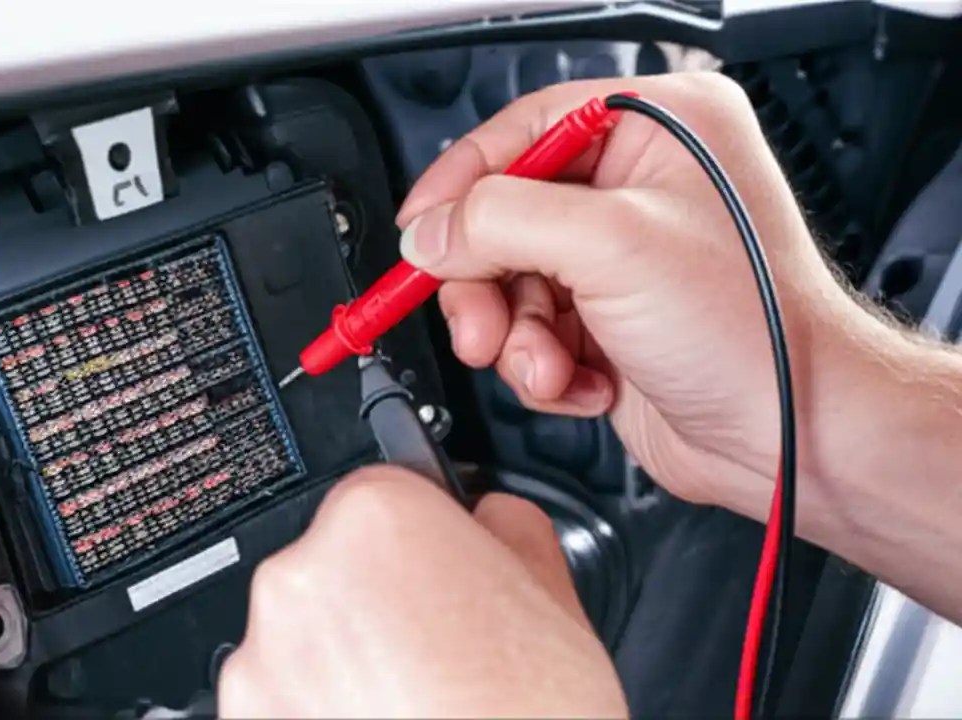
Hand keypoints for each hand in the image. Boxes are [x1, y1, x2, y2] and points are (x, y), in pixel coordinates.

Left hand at [218, 466, 625, 717]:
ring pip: (307, 632)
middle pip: (341, 562)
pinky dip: (316, 707)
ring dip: (346, 654)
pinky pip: (283, 694)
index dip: (427, 535)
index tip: (444, 567)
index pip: (389, 490)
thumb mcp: (556, 598)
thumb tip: (492, 514)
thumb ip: (510, 527)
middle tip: (443, 647)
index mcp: (376, 519)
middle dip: (383, 596)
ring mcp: (262, 655)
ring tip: (416, 700)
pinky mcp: (243, 717)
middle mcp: (301, 577)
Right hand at [396, 72, 875, 517]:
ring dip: (515, 337)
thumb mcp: (610, 246)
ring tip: (549, 365)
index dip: (461, 181)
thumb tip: (431, 232)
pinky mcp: (607, 322)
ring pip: (508, 284)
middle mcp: (638, 187)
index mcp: (659, 130)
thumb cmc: (754, 332)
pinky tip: (582, 382)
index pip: (524, 130)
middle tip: (482, 326)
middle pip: (502, 216)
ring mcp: (621, 259)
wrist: (792, 437)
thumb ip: (498, 222)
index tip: (420, 230)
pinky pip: (530, 333)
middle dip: (486, 283)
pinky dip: (543, 367)